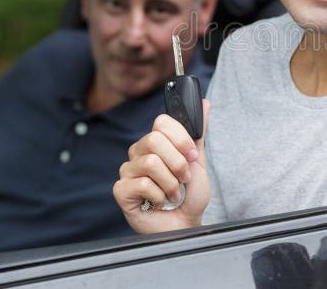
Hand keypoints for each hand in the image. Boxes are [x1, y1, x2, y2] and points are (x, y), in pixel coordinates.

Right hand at [113, 99, 210, 233]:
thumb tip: (204, 103)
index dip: (180, 139)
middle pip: (155, 140)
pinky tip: (159, 202)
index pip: (161, 122)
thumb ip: (198, 133)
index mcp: (156, 143)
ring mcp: (128, 170)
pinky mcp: (121, 190)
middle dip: (178, 163)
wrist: (186, 224)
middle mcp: (139, 152)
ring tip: (173, 194)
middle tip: (184, 178)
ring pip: (151, 163)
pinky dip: (159, 196)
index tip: (192, 156)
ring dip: (171, 183)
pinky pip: (142, 184)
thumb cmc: (190, 195)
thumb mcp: (199, 161)